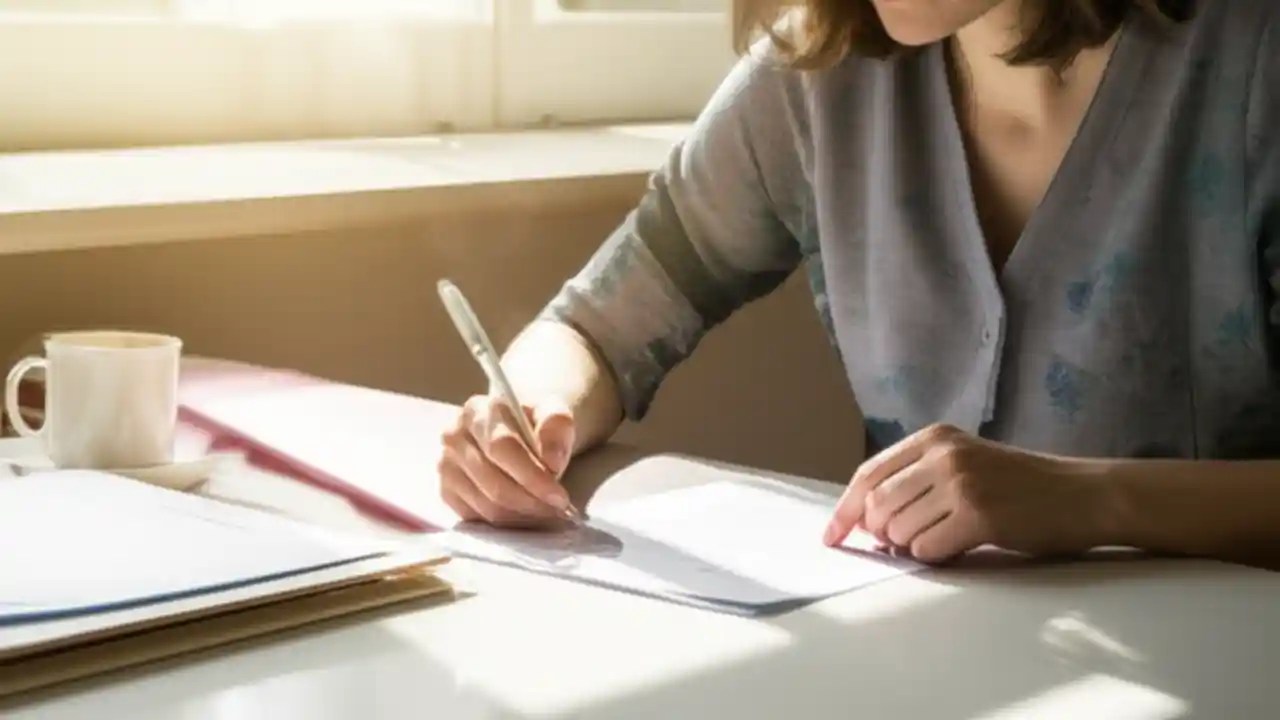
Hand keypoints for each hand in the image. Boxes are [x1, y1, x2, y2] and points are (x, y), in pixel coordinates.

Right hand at [438, 394, 576, 527]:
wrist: (521, 429)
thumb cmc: (536, 422)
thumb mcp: (555, 412)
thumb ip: (557, 426)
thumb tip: (551, 461)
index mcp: (478, 411)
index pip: (501, 447)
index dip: (531, 476)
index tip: (558, 496)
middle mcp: (454, 436)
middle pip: (493, 481)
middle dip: (530, 501)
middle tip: (557, 509)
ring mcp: (446, 465)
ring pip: (485, 504)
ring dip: (521, 514)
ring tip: (546, 511)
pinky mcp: (447, 490)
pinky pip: (475, 517)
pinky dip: (505, 522)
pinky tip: (524, 514)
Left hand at [823, 424, 1104, 562]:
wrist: (1083, 495)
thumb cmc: (1021, 486)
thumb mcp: (965, 464)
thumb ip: (917, 481)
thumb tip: (865, 522)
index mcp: (934, 437)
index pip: (868, 475)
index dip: (845, 510)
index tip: (831, 537)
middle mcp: (943, 454)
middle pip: (877, 507)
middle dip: (883, 535)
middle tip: (911, 542)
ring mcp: (960, 482)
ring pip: (898, 532)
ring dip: (912, 548)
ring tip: (946, 539)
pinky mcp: (978, 514)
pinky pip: (926, 550)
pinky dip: (935, 557)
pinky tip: (960, 546)